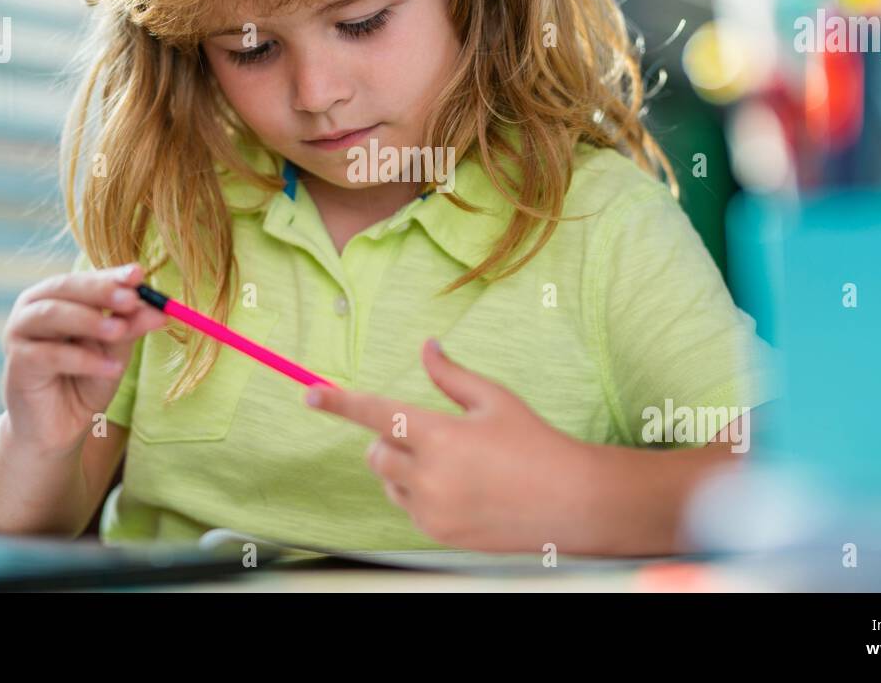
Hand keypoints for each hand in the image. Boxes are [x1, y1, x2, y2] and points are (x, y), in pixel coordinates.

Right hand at [1, 262, 170, 454]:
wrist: (57, 429)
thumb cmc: (85, 381)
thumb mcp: (115, 351)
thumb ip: (130, 328)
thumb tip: (161, 310)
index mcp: (58, 296)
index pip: (86, 278)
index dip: (112, 275)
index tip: (139, 274)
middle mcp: (33, 308)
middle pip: (65, 288)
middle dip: (101, 291)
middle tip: (131, 299)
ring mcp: (20, 333)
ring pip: (52, 314)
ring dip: (90, 321)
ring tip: (120, 331)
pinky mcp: (18, 364)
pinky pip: (51, 355)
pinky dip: (84, 360)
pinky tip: (111, 369)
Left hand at [304, 338, 598, 552]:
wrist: (569, 502)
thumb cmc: (534, 443)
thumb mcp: (494, 400)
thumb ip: (451, 376)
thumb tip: (427, 347)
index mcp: (441, 435)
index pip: (377, 414)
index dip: (340, 402)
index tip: (311, 394)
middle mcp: (430, 475)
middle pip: (376, 453)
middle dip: (388, 442)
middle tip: (427, 437)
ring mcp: (432, 509)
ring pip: (389, 482)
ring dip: (403, 470)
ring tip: (452, 465)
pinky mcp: (437, 533)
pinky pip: (407, 508)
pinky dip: (419, 495)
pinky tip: (459, 489)